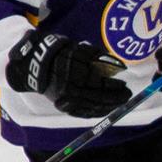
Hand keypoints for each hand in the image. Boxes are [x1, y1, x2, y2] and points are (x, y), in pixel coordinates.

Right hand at [5, 29, 128, 117]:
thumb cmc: (61, 54)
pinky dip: (98, 112)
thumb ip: (98, 58)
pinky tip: (108, 109)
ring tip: (122, 102)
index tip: (125, 83)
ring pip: (92, 105)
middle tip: (127, 94)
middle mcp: (68, 83)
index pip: (98, 80)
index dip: (113, 84)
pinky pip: (83, 112)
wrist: (33, 66)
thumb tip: (120, 67)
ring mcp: (65, 97)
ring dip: (110, 105)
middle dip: (116, 96)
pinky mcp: (63, 105)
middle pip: (97, 94)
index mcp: (72, 68)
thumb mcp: (78, 49)